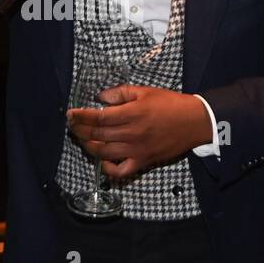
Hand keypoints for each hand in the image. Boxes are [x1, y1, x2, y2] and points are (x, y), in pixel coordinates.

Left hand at [66, 86, 212, 179]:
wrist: (194, 121)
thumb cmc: (169, 104)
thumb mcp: (144, 91)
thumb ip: (120, 93)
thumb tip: (101, 98)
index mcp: (131, 114)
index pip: (98, 117)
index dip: (81, 116)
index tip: (70, 113)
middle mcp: (130, 134)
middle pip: (97, 134)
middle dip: (79, 129)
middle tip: (71, 125)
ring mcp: (135, 150)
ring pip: (103, 152)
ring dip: (88, 146)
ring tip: (82, 139)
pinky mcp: (142, 161)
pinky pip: (120, 171)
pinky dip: (108, 169)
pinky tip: (102, 160)